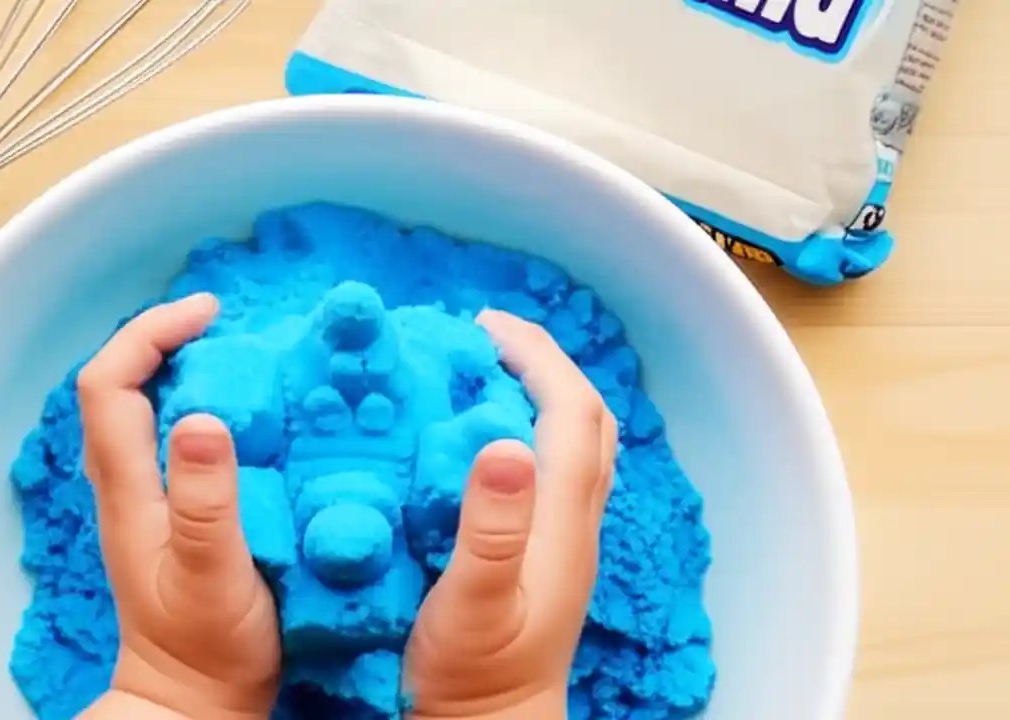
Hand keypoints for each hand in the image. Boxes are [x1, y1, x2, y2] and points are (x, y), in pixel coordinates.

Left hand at [75, 293, 279, 719]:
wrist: (195, 702)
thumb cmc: (206, 648)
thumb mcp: (212, 573)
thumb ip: (205, 501)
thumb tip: (202, 415)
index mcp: (129, 489)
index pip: (109, 384)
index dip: (149, 334)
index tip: (208, 315)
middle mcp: (129, 485)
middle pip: (122, 386)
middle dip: (167, 340)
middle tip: (232, 327)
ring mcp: (148, 500)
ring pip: (148, 409)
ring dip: (186, 370)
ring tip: (247, 356)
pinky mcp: (176, 514)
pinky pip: (177, 438)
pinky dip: (208, 406)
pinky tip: (254, 415)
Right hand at [404, 309, 616, 718]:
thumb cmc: (473, 673)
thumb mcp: (473, 602)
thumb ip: (491, 528)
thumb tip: (506, 441)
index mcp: (561, 522)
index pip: (569, 412)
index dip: (537, 357)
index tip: (484, 325)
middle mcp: (576, 521)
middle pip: (587, 418)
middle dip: (546, 362)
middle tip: (488, 337)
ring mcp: (567, 538)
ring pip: (576, 442)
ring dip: (544, 391)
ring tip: (488, 370)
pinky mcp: (548, 552)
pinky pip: (554, 467)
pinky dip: (530, 428)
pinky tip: (487, 435)